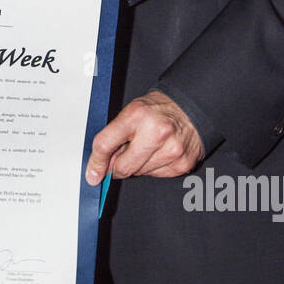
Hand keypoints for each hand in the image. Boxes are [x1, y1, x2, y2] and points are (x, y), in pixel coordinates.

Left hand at [85, 90, 203, 182]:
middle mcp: (156, 132)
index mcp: (137, 115)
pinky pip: (156, 176)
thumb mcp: (130, 113)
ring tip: (148, 147)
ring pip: (139, 173)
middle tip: (124, 155)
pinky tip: (160, 152)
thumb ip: (113, 137)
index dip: (96, 162)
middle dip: (118, 166)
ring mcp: (171, 149)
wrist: (190, 107)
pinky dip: (153, 168)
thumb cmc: (158, 110)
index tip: (93, 173)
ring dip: (138, 165)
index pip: (105, 144)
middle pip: (123, 166)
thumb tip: (100, 166)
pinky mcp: (182, 163)